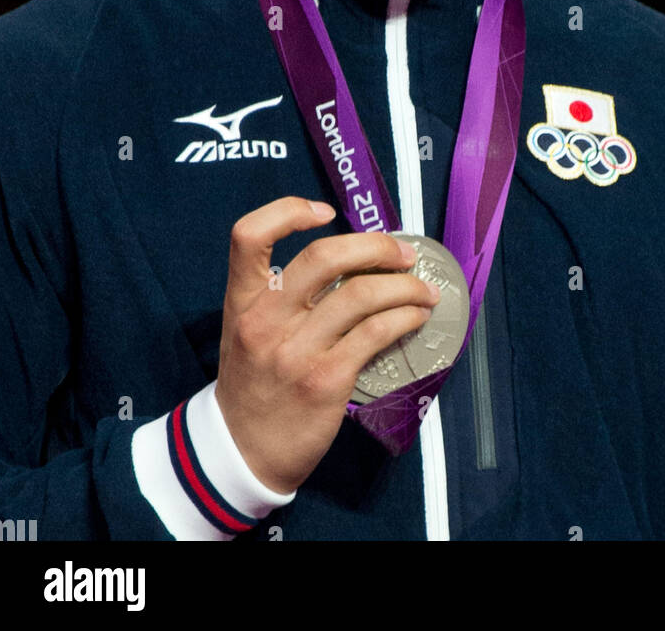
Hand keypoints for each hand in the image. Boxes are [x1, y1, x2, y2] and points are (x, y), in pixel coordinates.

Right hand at [215, 197, 439, 493]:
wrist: (241, 452)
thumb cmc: (254, 384)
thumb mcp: (248, 331)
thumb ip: (282, 295)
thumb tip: (353, 263)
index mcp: (242, 301)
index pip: (249, 235)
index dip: (287, 211)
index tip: (325, 212)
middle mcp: (265, 320)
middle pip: (324, 257)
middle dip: (375, 246)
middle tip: (402, 253)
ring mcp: (295, 351)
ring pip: (361, 295)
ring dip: (404, 286)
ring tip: (423, 290)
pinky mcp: (325, 380)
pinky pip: (375, 334)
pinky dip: (404, 318)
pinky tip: (416, 318)